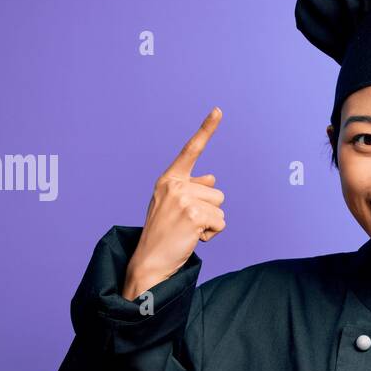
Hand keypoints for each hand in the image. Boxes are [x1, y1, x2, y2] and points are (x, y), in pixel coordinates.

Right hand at [123, 107, 225, 299]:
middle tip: (185, 225)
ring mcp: (183, 198)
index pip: (191, 151)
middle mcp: (174, 184)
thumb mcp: (173, 206)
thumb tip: (212, 178)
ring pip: (220, 208)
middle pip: (217, 193)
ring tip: (188, 232)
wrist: (150, 261)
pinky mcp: (193, 215)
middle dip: (209, 212)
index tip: (219, 110)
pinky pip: (220, 223)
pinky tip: (192, 239)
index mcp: (169, 179)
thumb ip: (191, 189)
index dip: (206, 130)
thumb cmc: (163, 234)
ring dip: (210, 224)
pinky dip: (211, 235)